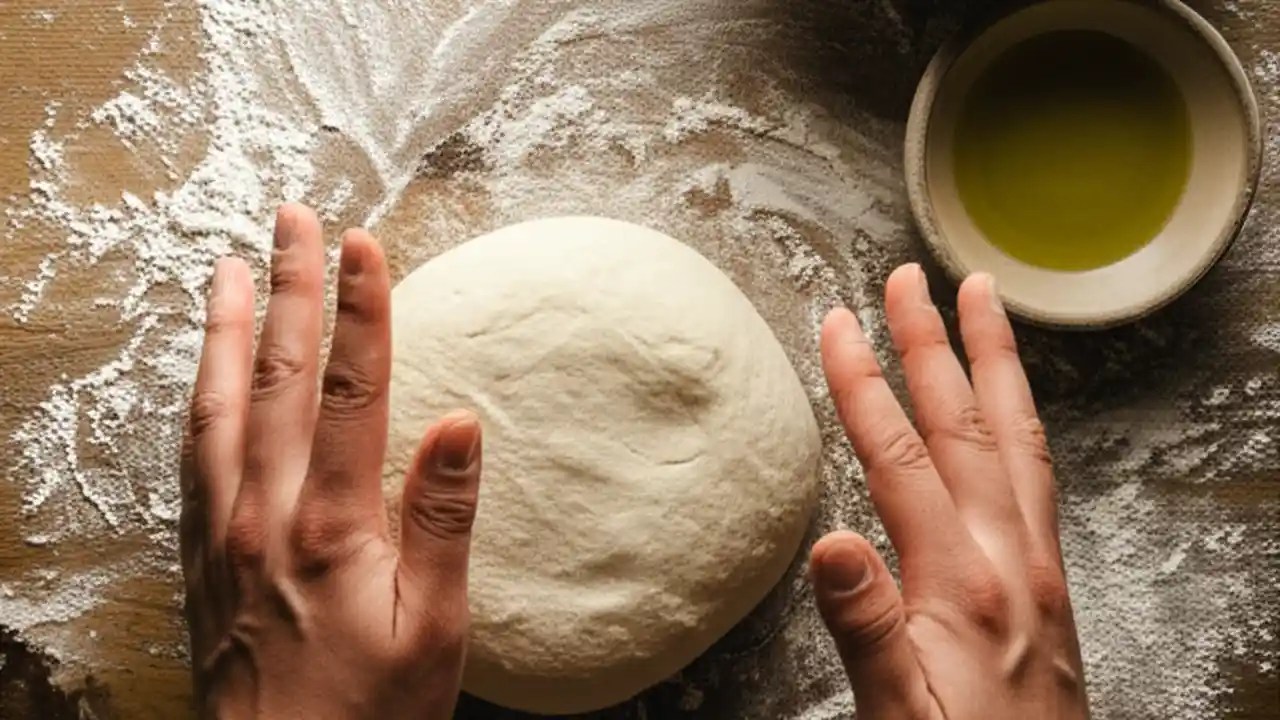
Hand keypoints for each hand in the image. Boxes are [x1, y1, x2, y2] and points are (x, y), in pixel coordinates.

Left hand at [179, 204, 480, 718]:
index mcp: (330, 526)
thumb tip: (460, 426)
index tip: (363, 243)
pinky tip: (205, 375)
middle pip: (278, 378)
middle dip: (290, 289)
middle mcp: (265, 513)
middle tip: (293, 218)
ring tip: (232, 268)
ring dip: (229, 329)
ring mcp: (224, 531)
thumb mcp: (436, 630)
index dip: (360, 311)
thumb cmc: (369, 712)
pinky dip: (198, 397)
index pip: (349, 393)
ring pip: (219, 406)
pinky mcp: (203, 555)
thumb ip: (444, 523)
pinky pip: (191, 455)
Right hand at [811, 265, 1088, 718]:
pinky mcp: (1049, 588)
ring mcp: (1039, 570)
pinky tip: (1008, 413)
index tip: (837, 325)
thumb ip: (866, 628)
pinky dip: (1021, 421)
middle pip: (968, 429)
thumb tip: (830, 543)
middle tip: (910, 280)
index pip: (903, 461)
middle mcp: (1012, 561)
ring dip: (996, 365)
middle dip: (934, 345)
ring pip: (1019, 441)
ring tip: (983, 305)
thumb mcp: (896, 713)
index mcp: (964, 585)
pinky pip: (1040, 475)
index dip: (864, 387)